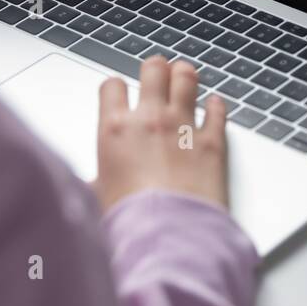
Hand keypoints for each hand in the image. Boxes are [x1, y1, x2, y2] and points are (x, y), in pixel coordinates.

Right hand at [93, 56, 228, 211]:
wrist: (168, 237)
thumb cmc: (129, 221)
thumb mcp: (97, 198)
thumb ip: (96, 182)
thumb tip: (88, 187)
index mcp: (115, 129)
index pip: (111, 85)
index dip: (116, 88)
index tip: (120, 95)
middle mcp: (149, 119)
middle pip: (153, 68)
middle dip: (155, 70)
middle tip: (157, 77)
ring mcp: (184, 125)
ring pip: (187, 76)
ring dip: (185, 76)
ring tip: (185, 80)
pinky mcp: (214, 140)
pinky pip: (218, 108)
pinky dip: (216, 106)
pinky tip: (213, 107)